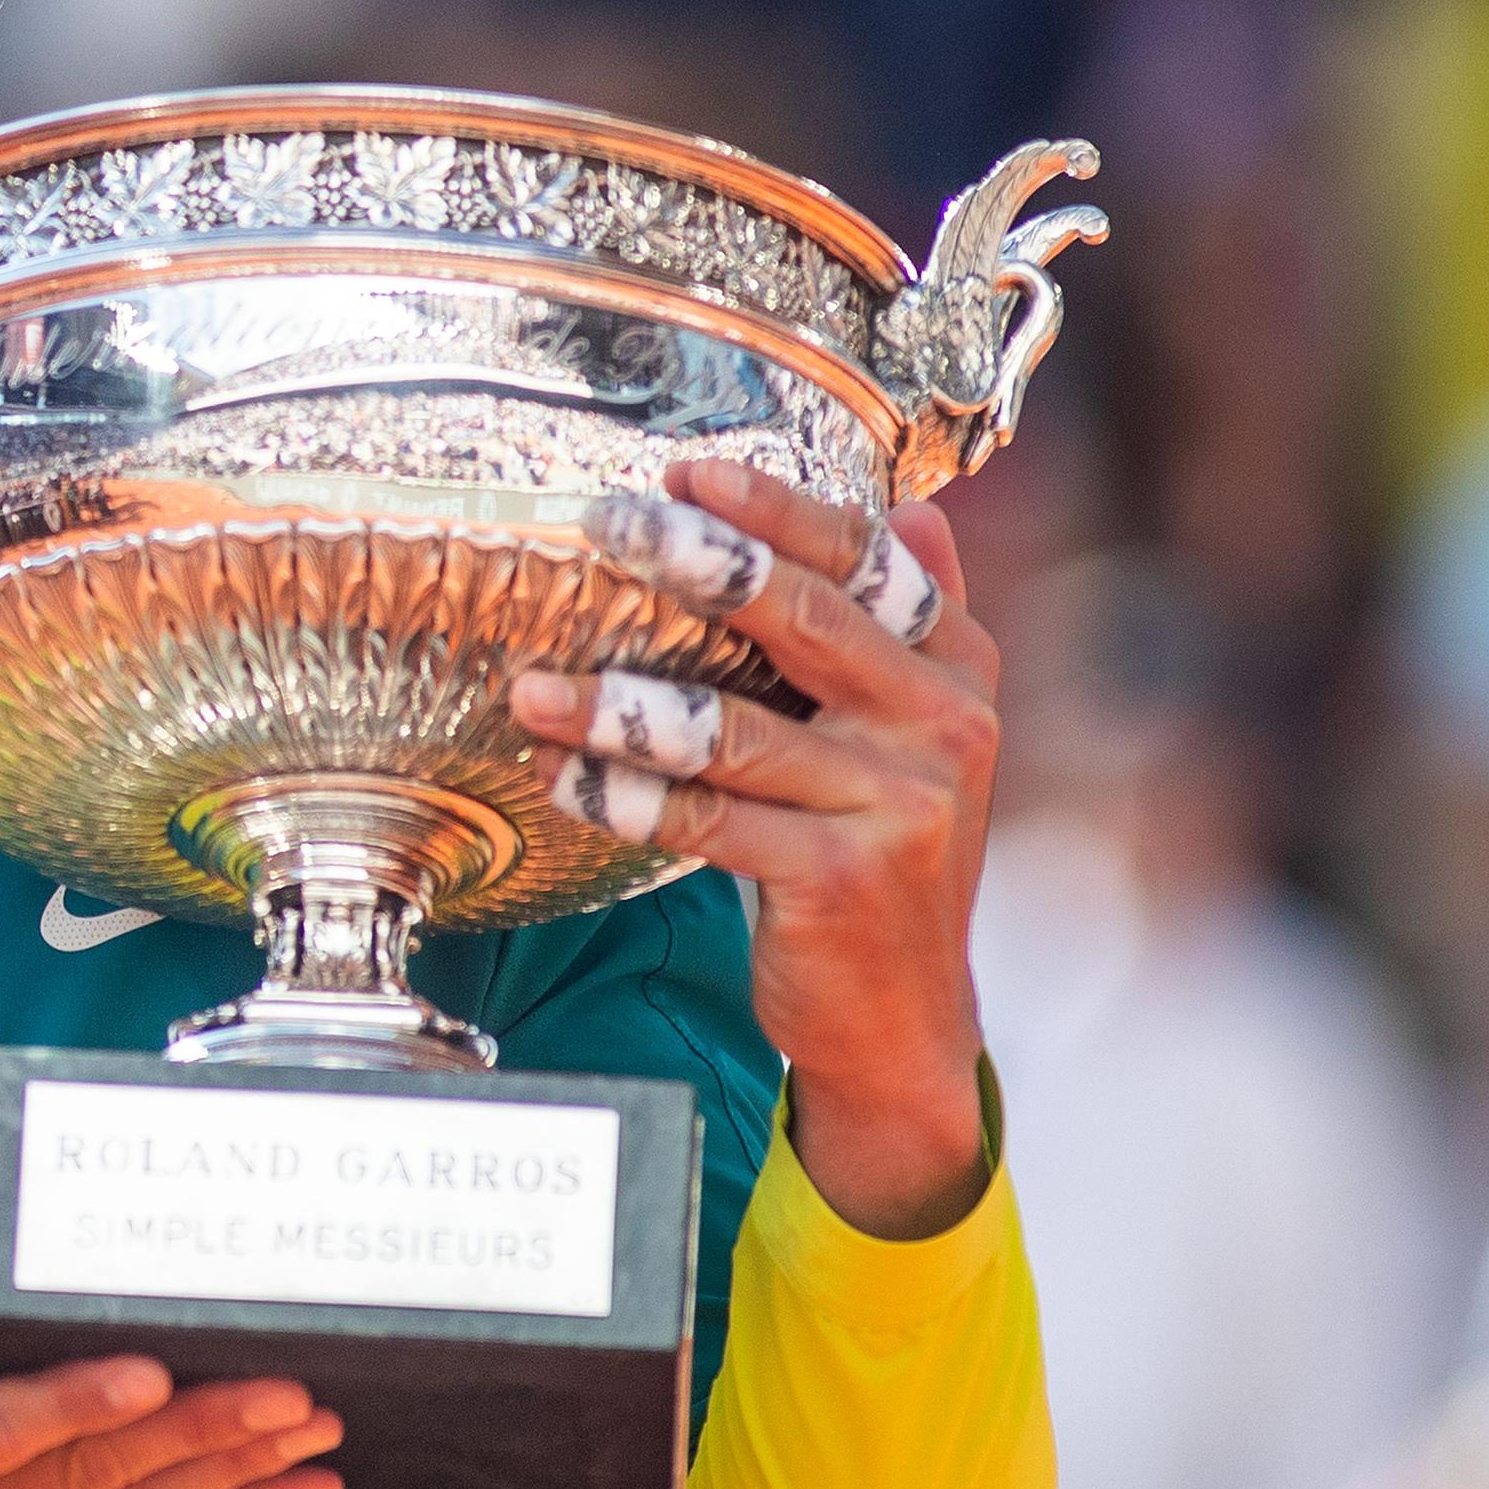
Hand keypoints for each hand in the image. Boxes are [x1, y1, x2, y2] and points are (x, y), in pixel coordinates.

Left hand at [507, 459, 996, 1238]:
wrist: (902, 1015)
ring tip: (533, 684)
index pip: (864, 560)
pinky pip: (707, 820)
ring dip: (620, 702)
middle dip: (698, 563)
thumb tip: (913, 510)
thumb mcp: (913, 733)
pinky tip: (562, 774)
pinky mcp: (838, 880)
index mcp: (956, 667)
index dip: (773, 510)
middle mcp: (942, 725)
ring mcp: (897, 805)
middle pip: (805, 619)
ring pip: (734, 729)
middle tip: (606, 525)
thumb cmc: (874, 851)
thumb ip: (904, 625)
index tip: (684, 473)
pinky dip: (625, 796)